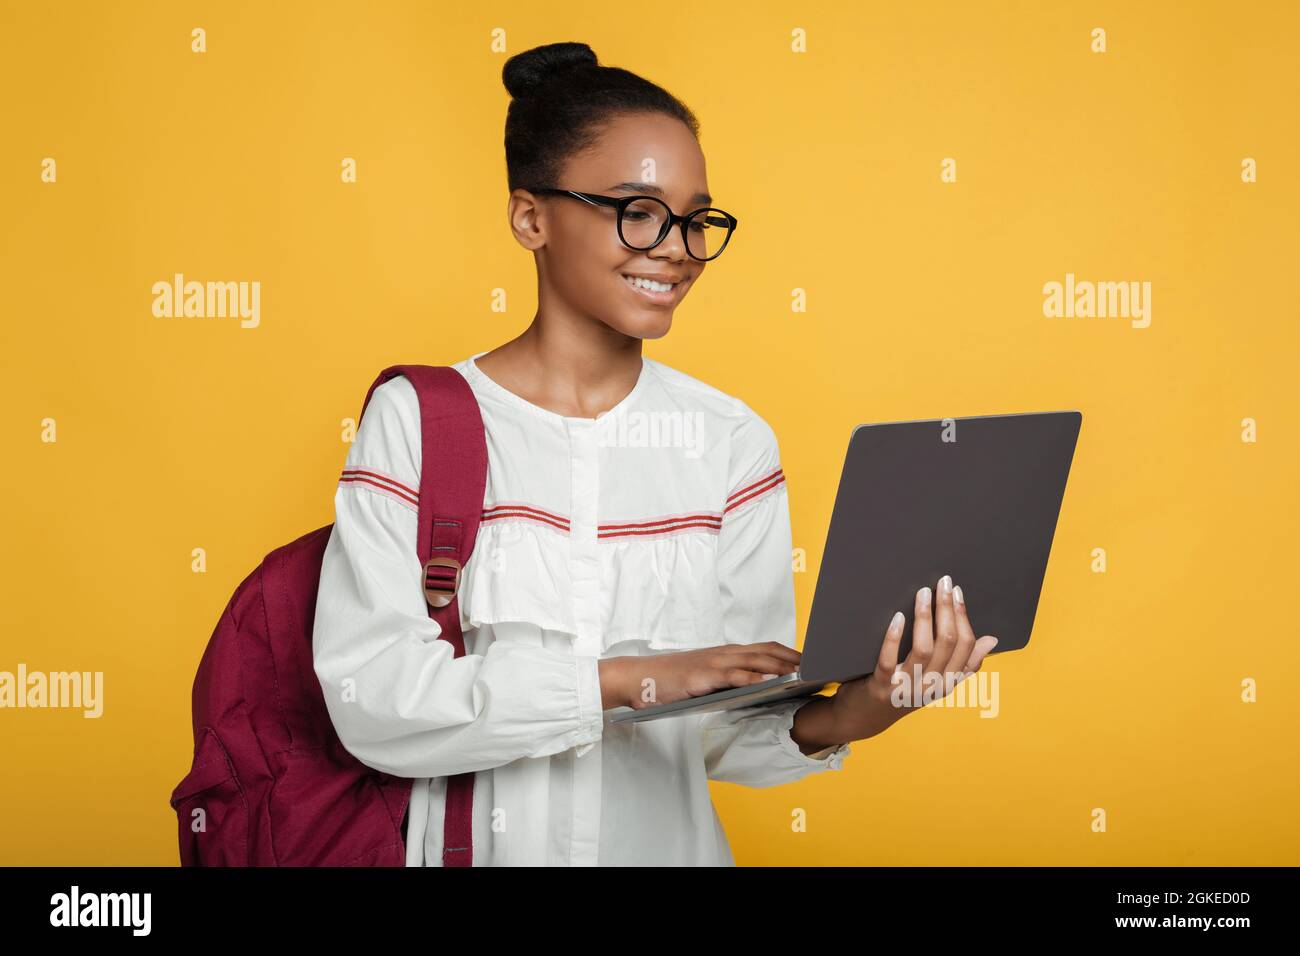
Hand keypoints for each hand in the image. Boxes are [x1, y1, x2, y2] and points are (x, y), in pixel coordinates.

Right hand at [601, 642, 800, 710]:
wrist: (639, 677)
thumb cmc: (670, 680)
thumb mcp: (703, 677)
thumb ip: (726, 680)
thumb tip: (752, 690)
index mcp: (724, 653)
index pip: (764, 648)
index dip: (788, 652)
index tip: (810, 661)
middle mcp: (722, 654)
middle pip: (766, 651)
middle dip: (793, 658)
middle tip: (818, 665)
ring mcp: (713, 664)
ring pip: (754, 661)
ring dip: (781, 666)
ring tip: (803, 672)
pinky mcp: (702, 677)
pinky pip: (733, 676)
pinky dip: (754, 678)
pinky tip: (770, 683)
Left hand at [826, 574, 998, 740]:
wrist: (864, 718)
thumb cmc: (903, 691)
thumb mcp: (936, 681)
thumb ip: (963, 662)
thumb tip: (991, 640)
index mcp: (948, 683)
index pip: (967, 648)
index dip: (964, 618)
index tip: (957, 592)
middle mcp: (931, 687)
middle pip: (948, 644)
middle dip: (948, 610)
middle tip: (943, 583)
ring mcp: (906, 688)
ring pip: (924, 649)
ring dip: (925, 618)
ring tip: (923, 593)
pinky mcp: (881, 687)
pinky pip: (889, 659)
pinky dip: (895, 637)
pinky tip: (897, 617)